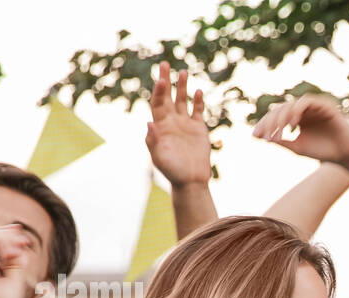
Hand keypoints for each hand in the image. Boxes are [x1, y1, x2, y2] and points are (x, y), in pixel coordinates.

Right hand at [0, 226, 37, 297]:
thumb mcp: (16, 277)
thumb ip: (15, 260)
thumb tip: (20, 243)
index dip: (7, 239)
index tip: (25, 240)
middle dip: (8, 235)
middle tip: (24, 239)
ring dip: (7, 240)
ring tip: (21, 247)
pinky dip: (1, 241)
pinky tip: (11, 253)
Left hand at [145, 63, 210, 186]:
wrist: (191, 181)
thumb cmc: (173, 171)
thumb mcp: (160, 158)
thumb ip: (154, 141)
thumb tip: (149, 123)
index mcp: (161, 126)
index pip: (158, 103)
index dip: (159, 91)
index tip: (161, 80)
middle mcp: (172, 122)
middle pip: (167, 97)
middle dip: (166, 81)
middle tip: (164, 64)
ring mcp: (185, 124)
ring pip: (182, 101)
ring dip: (182, 87)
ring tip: (183, 72)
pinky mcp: (199, 130)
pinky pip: (198, 112)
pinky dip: (198, 102)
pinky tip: (198, 92)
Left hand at [252, 94, 348, 164]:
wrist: (346, 154)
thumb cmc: (324, 152)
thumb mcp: (298, 147)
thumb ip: (282, 141)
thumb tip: (263, 137)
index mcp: (297, 119)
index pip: (276, 117)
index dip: (264, 125)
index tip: (255, 136)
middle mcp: (303, 110)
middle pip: (280, 110)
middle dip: (270, 122)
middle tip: (264, 135)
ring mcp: (313, 106)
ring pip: (291, 105)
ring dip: (281, 117)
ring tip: (278, 132)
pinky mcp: (323, 105)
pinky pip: (306, 103)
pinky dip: (297, 111)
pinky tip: (291, 125)